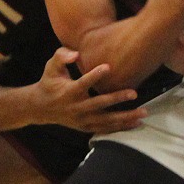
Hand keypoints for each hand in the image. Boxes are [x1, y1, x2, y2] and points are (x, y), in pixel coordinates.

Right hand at [29, 48, 146, 132]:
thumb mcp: (51, 67)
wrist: (41, 108)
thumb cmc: (50, 83)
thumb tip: (76, 54)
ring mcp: (82, 120)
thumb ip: (62, 56)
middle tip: (134, 93)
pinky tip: (136, 123)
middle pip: (99, 104)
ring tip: (143, 113)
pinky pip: (106, 129)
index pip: (83, 83)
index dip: (94, 75)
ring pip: (106, 120)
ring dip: (125, 117)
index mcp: (68, 92)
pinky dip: (121, 127)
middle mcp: (76, 108)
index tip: (108, 66)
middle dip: (117, 99)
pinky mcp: (86, 127)